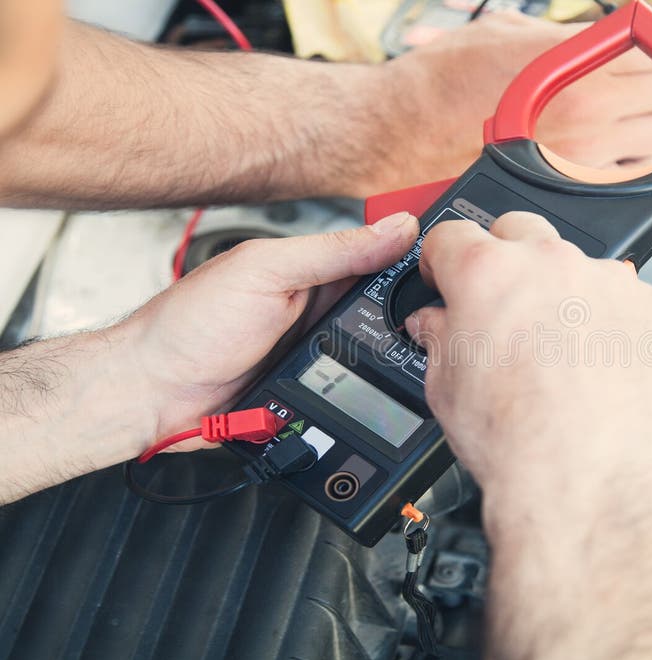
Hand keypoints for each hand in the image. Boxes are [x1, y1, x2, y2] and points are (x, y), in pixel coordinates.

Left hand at [122, 213, 418, 449]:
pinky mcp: (318, 394)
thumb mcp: (267, 271)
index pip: (383, 258)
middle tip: (446, 324)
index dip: (417, 261)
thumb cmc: (191, 324)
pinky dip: (373, 396)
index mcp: (315, 270)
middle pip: (391, 311)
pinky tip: (390, 395)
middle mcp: (322, 310)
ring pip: (381, 357)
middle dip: (416, 319)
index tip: (455, 264)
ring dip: (397, 362)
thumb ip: (333, 251)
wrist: (153, 395)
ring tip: (425, 360)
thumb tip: (398, 227)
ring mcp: (321, 354)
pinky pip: (358, 393)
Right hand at [378, 12, 651, 191]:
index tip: (649, 66)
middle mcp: (591, 111)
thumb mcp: (507, 32)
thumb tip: (596, 37)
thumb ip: (563, 36)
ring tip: (618, 134)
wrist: (398, 134)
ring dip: (647, 139)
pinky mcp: (570, 195)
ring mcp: (585, 158)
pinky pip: (635, 184)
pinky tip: (606, 164)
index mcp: (578, 65)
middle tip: (633, 99)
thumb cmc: (439, 85)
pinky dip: (629, 173)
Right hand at [405, 212, 651, 659]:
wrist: (587, 486)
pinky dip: (606, 319)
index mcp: (487, 274)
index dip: (441, 261)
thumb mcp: (446, 389)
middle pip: (517, 231)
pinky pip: (620, 297)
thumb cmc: (519, 445)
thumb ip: (439, 338)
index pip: (451, 236)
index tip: (446, 277)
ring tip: (557, 349)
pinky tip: (595, 363)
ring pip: (573, 265)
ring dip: (560, 291)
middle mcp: (549, 265)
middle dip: (502, 258)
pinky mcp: (649, 309)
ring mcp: (605, 283)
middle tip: (502, 304)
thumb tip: (437, 324)